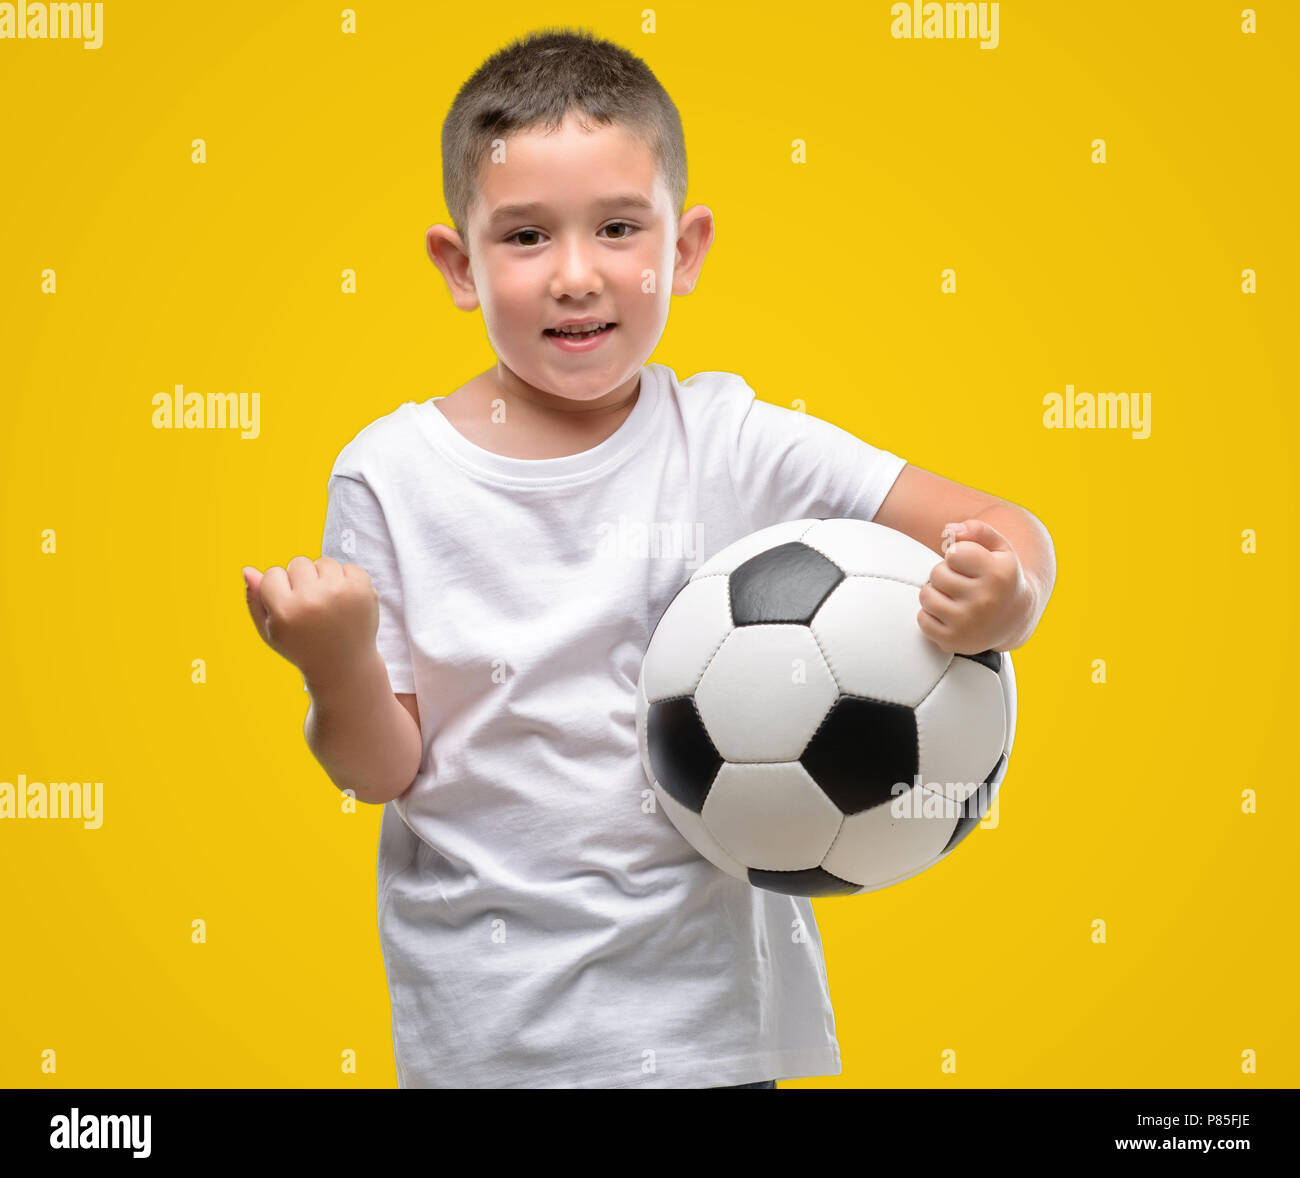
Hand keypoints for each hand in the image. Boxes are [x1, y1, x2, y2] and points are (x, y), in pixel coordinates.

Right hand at [242, 556, 379, 685]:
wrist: (344, 666)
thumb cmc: (302, 647)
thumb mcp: (270, 632)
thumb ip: (255, 601)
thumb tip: (247, 570)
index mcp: (286, 611)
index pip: (272, 574)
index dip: (278, 589)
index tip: (289, 608)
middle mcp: (312, 600)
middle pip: (298, 563)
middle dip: (301, 580)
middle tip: (310, 608)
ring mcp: (340, 592)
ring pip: (323, 562)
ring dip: (324, 578)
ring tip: (328, 606)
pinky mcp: (363, 589)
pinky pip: (348, 566)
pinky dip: (346, 580)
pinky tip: (345, 603)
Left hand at [916, 519, 1032, 654]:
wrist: (1014, 619)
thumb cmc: (1000, 577)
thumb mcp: (999, 549)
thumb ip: (977, 530)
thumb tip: (949, 529)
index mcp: (998, 574)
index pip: (954, 552)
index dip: (957, 554)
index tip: (969, 563)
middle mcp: (985, 600)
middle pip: (937, 573)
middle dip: (945, 573)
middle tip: (962, 581)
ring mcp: (968, 623)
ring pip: (926, 596)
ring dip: (935, 593)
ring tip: (954, 597)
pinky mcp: (953, 641)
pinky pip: (922, 619)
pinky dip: (931, 615)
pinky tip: (950, 614)